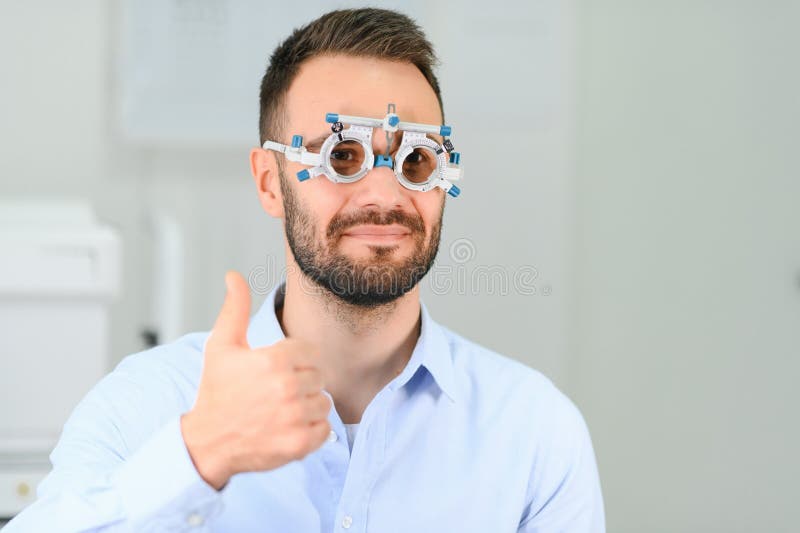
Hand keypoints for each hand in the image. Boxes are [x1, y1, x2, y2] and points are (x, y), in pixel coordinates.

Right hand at [180, 271, 331, 489]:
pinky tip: (287, 429)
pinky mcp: (300, 444)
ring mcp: (294, 417)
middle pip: (318, 377)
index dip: (293, 362)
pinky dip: (311, 431)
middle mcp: (286, 387)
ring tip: (280, 412)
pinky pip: (325, 430)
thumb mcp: (221, 346)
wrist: (207, 442)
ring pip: (324, 403)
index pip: (310, 353)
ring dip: (307, 408)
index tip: (273, 373)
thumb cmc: (217, 391)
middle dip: (300, 384)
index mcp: (273, 359)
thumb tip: (234, 276)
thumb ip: (235, 309)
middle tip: (274, 395)